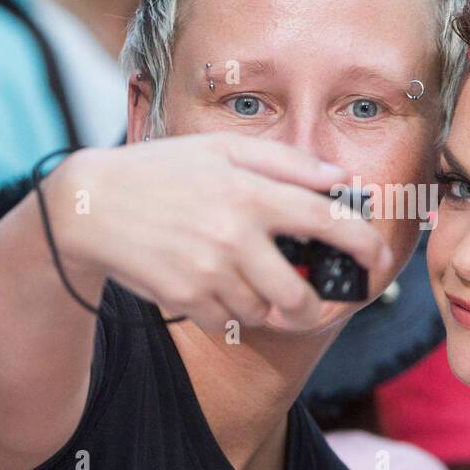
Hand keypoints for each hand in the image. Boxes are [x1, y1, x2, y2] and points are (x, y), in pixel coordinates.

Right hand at [50, 134, 391, 332]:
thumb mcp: (224, 149)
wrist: (91, 206)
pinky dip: (230, 309)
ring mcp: (209, 273)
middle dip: (312, 305)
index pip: (328, 223)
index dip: (364, 245)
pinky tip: (213, 282)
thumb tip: (340, 180)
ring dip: (266, 302)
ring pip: (264, 312)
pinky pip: (228, 319)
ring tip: (245, 276)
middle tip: (310, 297)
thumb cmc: (163, 171)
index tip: (378, 258)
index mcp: (251, 193)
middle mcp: (235, 236)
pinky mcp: (186, 300)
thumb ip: (288, 163)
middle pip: (299, 295)